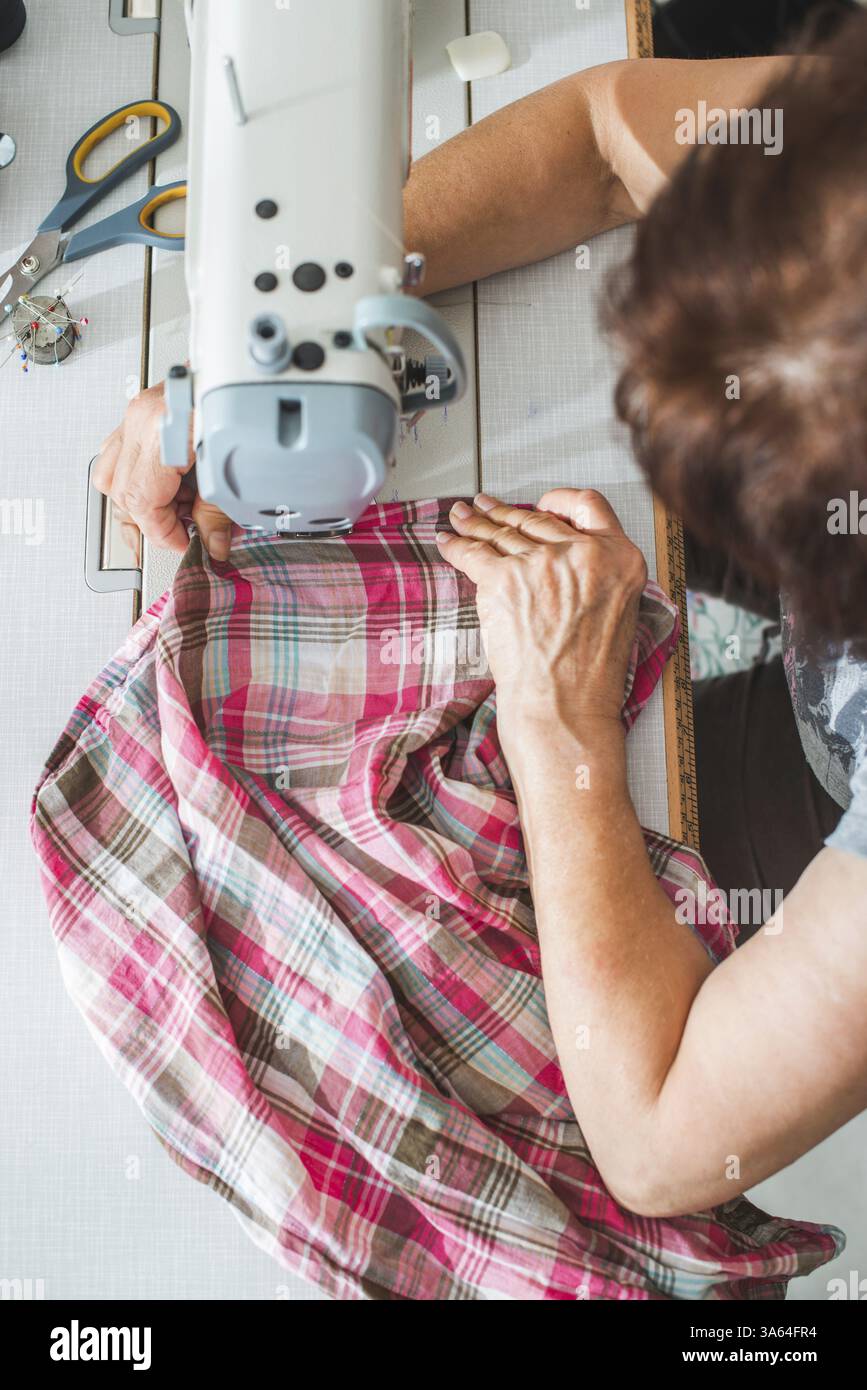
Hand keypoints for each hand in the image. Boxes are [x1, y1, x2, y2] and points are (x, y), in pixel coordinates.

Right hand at [93, 380, 233, 559]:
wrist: (246, 370)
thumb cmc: (244, 404)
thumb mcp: (236, 467)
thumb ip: (219, 513)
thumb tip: (212, 543)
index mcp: (160, 432)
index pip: (141, 503)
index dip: (162, 533)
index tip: (183, 543)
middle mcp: (140, 420)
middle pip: (122, 492)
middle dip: (152, 521)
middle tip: (183, 531)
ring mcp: (137, 413)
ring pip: (111, 475)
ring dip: (139, 501)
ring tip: (174, 509)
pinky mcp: (142, 411)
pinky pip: (120, 453)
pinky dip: (138, 477)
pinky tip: (167, 486)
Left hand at [435, 489, 646, 743]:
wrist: (564, 709)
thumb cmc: (589, 678)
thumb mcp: (618, 614)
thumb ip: (598, 576)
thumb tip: (563, 559)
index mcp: (620, 558)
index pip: (589, 505)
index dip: (560, 501)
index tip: (542, 503)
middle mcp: (583, 553)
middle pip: (535, 519)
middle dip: (504, 512)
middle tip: (486, 507)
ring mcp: (542, 563)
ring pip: (502, 533)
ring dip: (476, 523)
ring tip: (462, 517)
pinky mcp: (504, 578)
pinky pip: (473, 553)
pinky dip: (456, 546)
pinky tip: (448, 541)